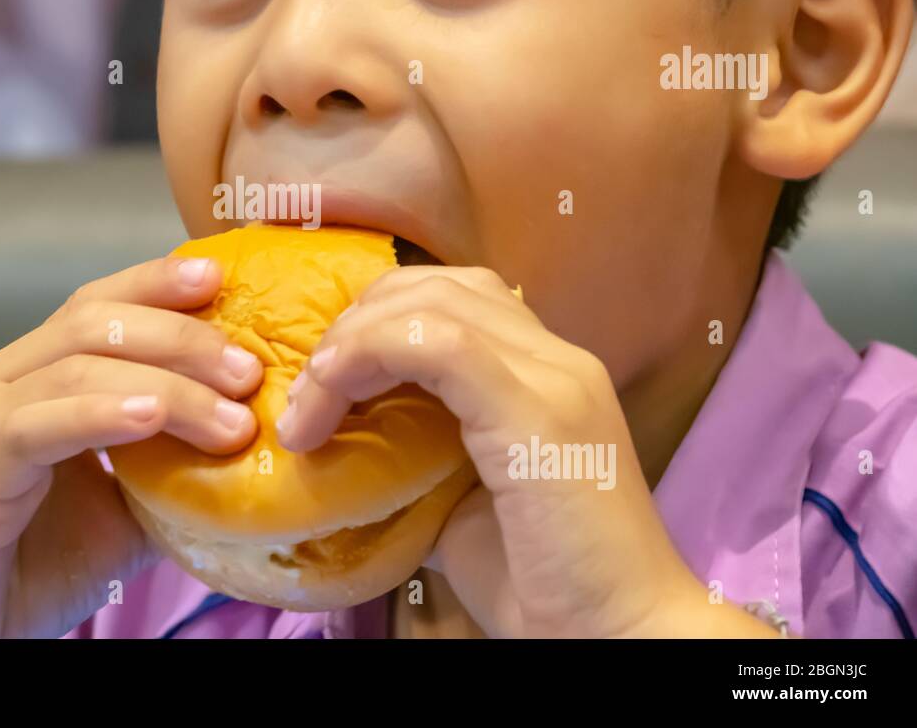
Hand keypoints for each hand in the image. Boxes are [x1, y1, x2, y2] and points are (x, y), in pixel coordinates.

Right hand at [0, 255, 262, 637]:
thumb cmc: (21, 571)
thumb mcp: (120, 512)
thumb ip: (170, 471)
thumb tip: (245, 447)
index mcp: (29, 378)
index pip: (97, 306)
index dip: (156, 284)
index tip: (221, 281)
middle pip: (93, 320)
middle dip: (181, 335)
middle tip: (248, 370)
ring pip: (75, 367)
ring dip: (166, 385)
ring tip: (228, 413)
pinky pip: (37, 426)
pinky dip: (98, 413)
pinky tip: (149, 417)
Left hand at [276, 266, 773, 637]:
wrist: (617, 638)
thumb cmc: (543, 587)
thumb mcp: (458, 507)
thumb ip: (417, 462)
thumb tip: (348, 451)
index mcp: (543, 375)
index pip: (454, 299)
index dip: (377, 322)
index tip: (325, 382)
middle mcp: (555, 359)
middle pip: (437, 286)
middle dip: (355, 322)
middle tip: (308, 388)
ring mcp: (554, 376)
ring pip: (430, 303)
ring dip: (349, 344)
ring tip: (307, 405)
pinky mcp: (537, 407)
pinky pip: (437, 344)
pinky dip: (365, 360)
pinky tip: (326, 409)